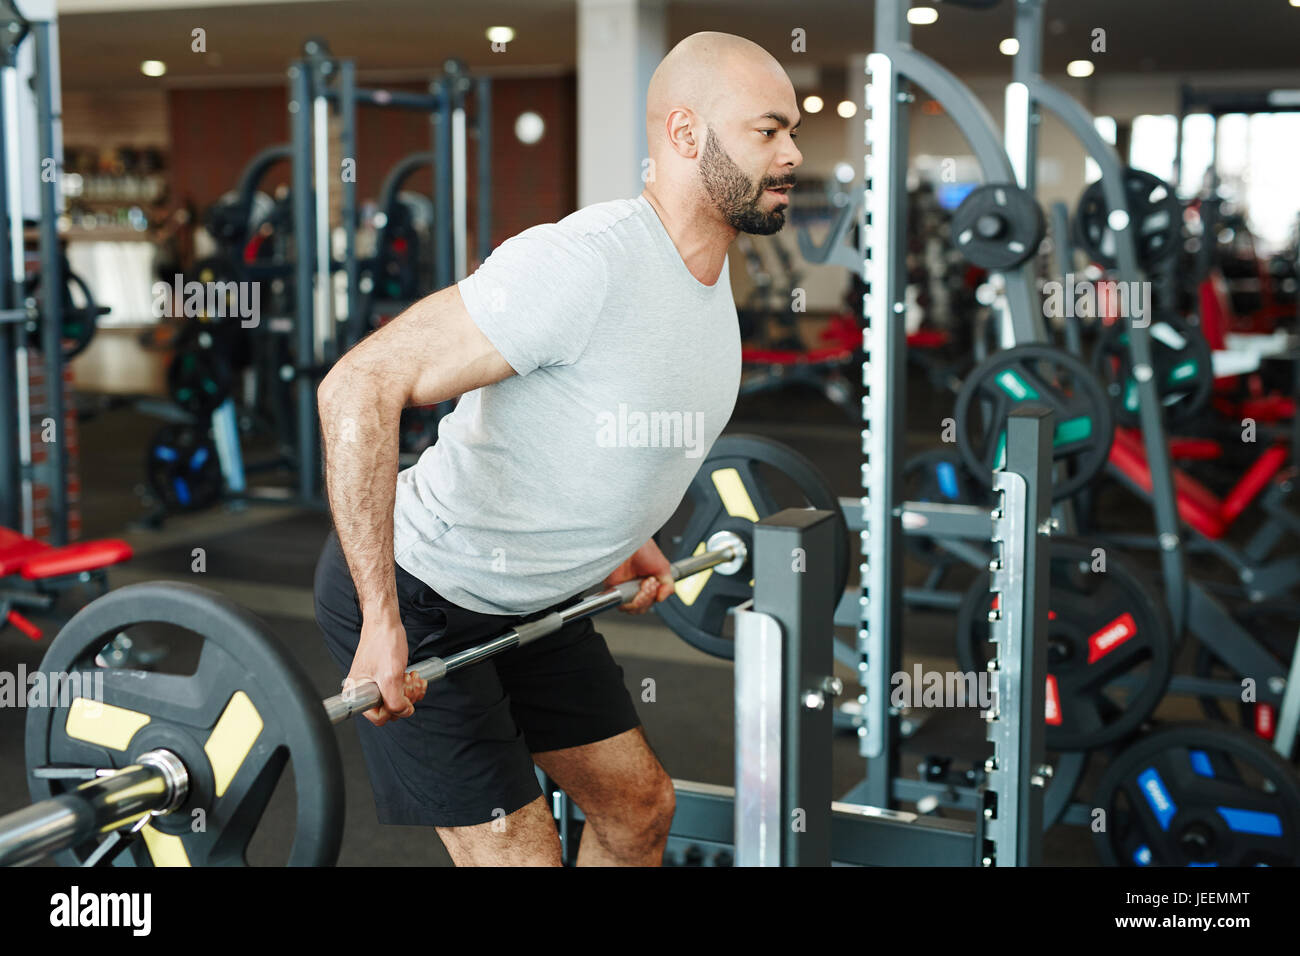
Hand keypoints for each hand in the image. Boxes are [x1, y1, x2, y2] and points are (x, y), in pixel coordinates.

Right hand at [343, 605, 428, 726]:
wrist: (386, 622)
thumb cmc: (383, 642)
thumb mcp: (391, 676)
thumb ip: (395, 701)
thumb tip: (402, 712)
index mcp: (357, 693)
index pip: (378, 717)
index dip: (395, 709)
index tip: (402, 696)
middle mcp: (363, 691)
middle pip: (390, 709)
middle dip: (405, 697)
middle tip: (409, 682)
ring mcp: (374, 684)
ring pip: (397, 700)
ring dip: (410, 690)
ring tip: (411, 676)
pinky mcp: (384, 678)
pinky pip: (399, 690)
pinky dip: (409, 685)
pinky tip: (412, 674)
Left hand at [602, 539, 674, 613]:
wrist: (631, 542)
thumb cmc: (644, 549)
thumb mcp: (663, 568)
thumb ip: (668, 586)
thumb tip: (661, 599)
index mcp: (645, 584)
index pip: (650, 602)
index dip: (654, 597)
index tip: (656, 583)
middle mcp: (634, 588)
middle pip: (643, 608)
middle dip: (650, 598)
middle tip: (651, 583)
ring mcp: (625, 589)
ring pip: (634, 609)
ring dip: (644, 599)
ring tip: (646, 584)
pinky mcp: (615, 588)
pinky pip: (623, 605)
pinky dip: (634, 601)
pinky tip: (639, 589)